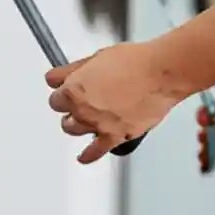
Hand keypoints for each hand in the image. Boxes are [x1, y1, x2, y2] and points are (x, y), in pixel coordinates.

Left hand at [45, 41, 187, 163]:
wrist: (162, 73)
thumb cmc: (135, 62)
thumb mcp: (96, 58)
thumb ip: (69, 70)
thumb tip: (52, 78)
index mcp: (74, 90)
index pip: (55, 100)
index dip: (63, 95)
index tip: (67, 93)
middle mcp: (83, 111)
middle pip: (65, 117)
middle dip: (71, 110)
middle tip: (81, 104)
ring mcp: (98, 125)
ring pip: (75, 131)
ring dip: (78, 125)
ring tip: (86, 119)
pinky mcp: (116, 136)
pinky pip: (95, 152)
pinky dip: (88, 155)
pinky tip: (84, 156)